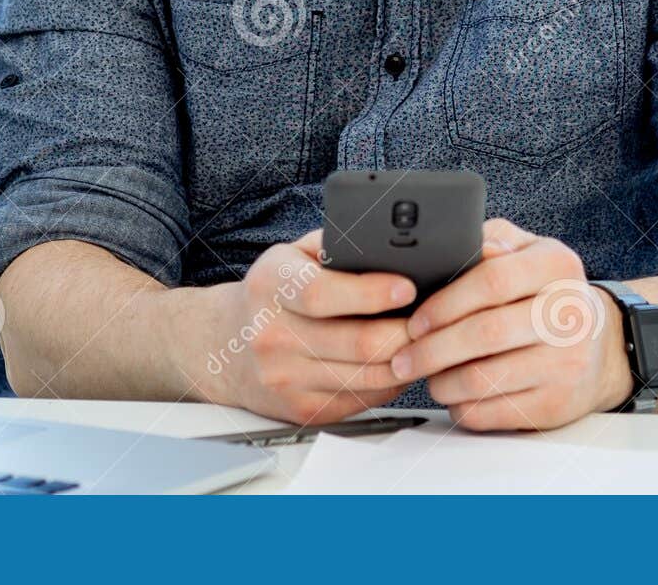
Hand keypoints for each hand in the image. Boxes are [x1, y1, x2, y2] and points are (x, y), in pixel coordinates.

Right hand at [205, 228, 417, 424]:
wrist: (224, 346)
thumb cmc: (271, 293)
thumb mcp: (292, 254)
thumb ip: (335, 247)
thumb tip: (390, 247)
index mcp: (271, 286)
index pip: (322, 294)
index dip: (370, 293)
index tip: (407, 287)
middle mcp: (272, 336)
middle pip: (355, 344)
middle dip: (405, 332)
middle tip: (432, 319)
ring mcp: (285, 379)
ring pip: (365, 378)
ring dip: (404, 361)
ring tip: (425, 342)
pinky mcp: (301, 410)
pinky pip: (361, 400)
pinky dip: (389, 383)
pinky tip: (398, 362)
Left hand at [390, 218, 634, 430]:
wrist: (601, 346)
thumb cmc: (549, 294)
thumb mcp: (530, 252)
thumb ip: (492, 241)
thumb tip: (457, 246)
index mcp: (557, 266)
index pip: (492, 280)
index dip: (445, 303)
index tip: (416, 320)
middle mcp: (569, 314)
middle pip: (485, 334)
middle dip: (433, 349)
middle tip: (404, 356)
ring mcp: (566, 363)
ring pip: (485, 380)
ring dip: (442, 381)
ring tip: (426, 375)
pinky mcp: (557, 404)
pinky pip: (494, 413)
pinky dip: (463, 407)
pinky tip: (455, 395)